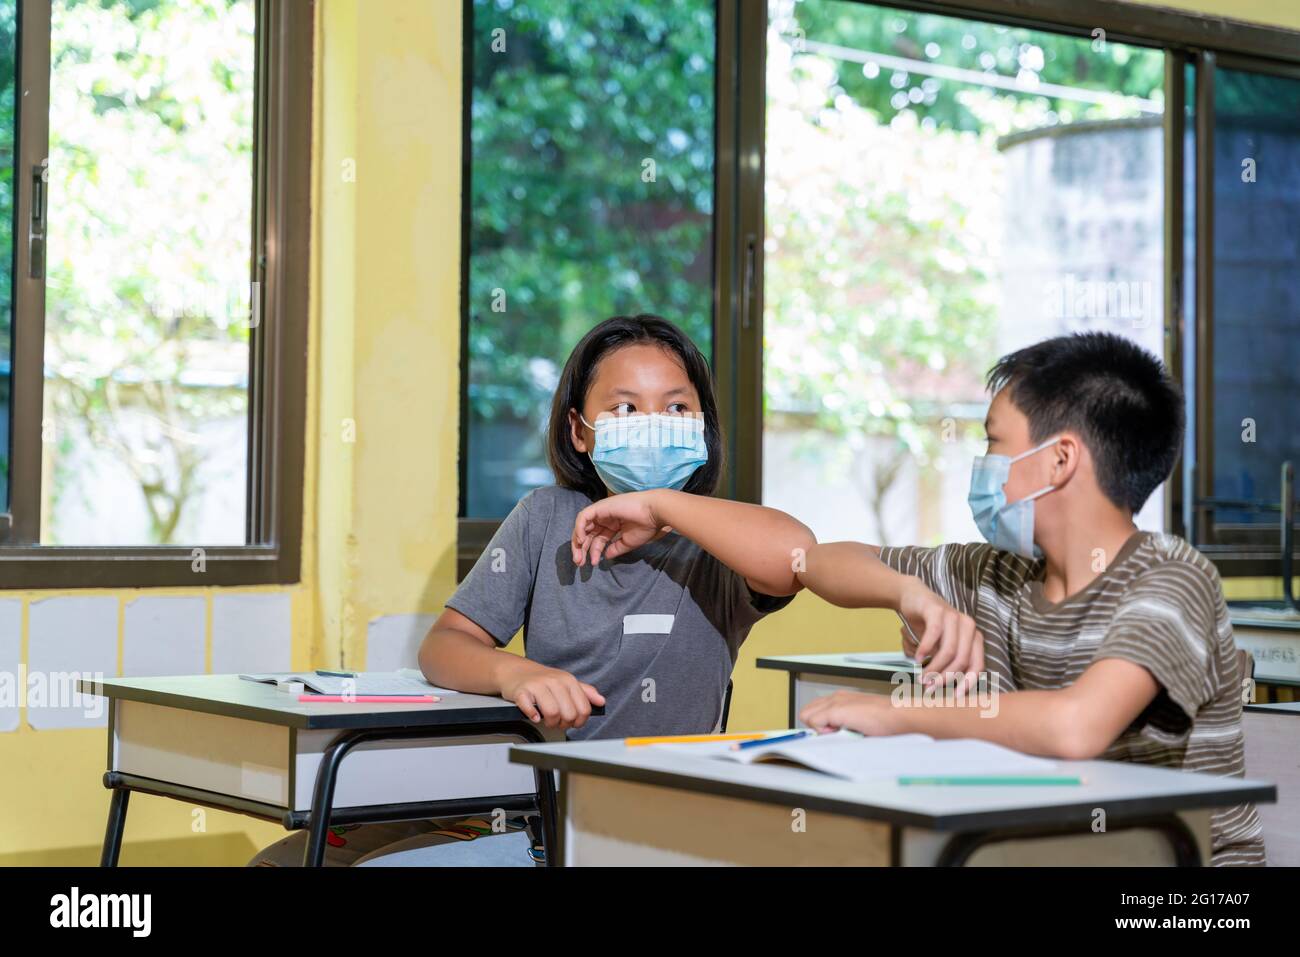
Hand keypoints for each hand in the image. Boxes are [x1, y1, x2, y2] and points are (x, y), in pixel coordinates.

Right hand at [499, 661, 604, 730]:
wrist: (515, 671)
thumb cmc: (541, 679)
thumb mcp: (566, 682)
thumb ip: (585, 692)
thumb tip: (601, 701)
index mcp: (568, 680)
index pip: (583, 709)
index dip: (579, 721)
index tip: (572, 722)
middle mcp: (555, 681)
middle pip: (569, 714)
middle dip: (564, 724)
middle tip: (557, 722)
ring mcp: (538, 685)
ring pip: (552, 713)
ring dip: (550, 722)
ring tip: (546, 720)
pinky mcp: (522, 691)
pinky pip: (530, 708)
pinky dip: (533, 716)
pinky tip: (534, 715)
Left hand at [572, 490, 667, 565]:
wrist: (653, 513)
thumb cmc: (645, 526)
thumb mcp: (628, 543)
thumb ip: (615, 549)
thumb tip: (606, 556)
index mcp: (612, 525)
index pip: (597, 539)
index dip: (593, 552)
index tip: (593, 563)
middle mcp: (604, 518)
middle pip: (588, 534)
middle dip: (582, 549)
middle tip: (580, 563)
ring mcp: (601, 512)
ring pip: (582, 526)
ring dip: (578, 542)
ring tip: (579, 556)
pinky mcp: (599, 507)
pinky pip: (583, 517)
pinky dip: (579, 529)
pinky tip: (582, 541)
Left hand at [799, 690, 897, 735]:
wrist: (900, 715)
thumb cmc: (888, 721)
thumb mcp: (862, 721)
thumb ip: (847, 725)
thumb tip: (835, 736)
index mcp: (842, 699)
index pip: (816, 710)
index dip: (820, 725)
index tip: (830, 734)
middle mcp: (836, 697)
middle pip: (807, 711)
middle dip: (816, 726)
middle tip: (834, 734)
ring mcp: (835, 702)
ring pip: (806, 716)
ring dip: (819, 728)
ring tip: (839, 733)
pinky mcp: (835, 710)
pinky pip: (813, 722)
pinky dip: (823, 731)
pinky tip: (841, 732)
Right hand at [897, 575, 984, 692]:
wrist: (913, 598)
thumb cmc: (929, 627)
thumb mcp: (942, 647)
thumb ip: (948, 664)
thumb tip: (947, 690)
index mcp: (975, 637)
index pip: (977, 665)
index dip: (968, 683)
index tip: (955, 696)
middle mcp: (969, 626)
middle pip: (962, 660)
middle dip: (945, 677)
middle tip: (929, 687)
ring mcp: (954, 616)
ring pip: (949, 650)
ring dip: (933, 667)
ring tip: (921, 676)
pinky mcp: (937, 610)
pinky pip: (934, 634)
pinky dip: (925, 649)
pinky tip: (916, 658)